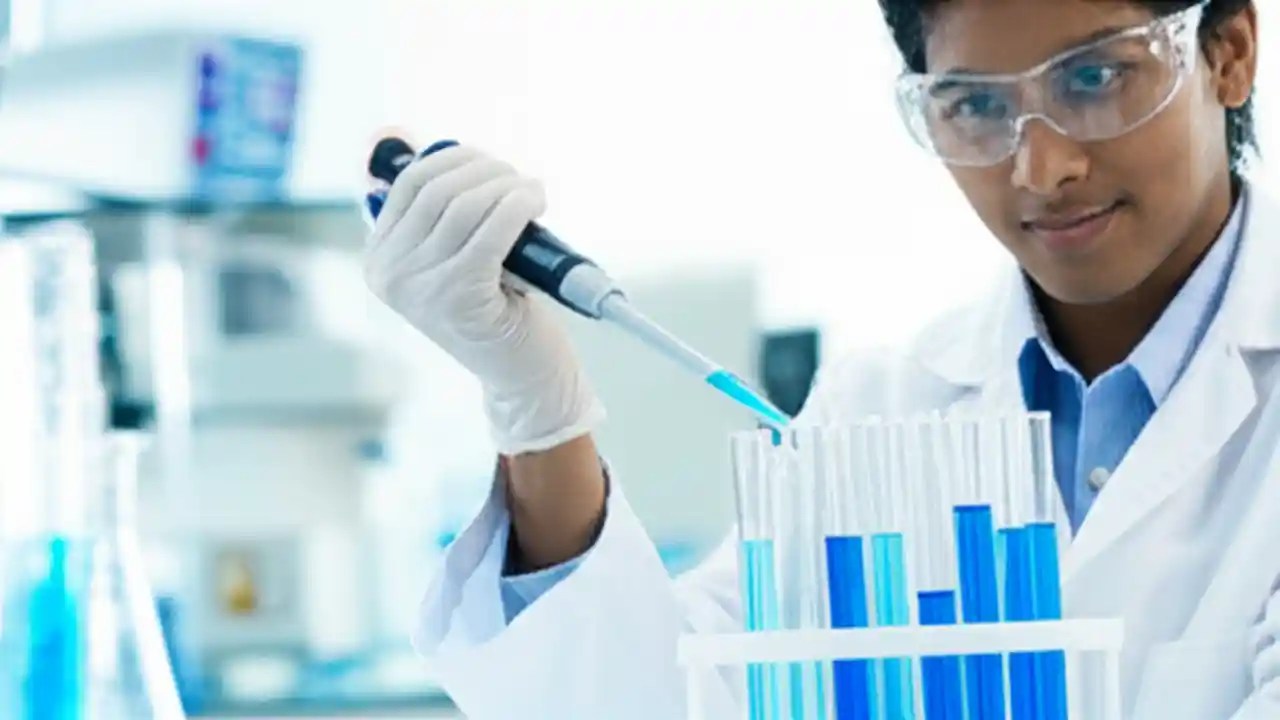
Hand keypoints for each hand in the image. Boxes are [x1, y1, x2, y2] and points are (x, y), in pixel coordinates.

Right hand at [364, 145, 604, 453]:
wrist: (520, 375)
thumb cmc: (493, 309)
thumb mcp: (452, 258)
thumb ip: (431, 214)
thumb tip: (396, 136)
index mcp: (379, 260)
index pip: (407, 184)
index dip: (452, 160)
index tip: (487, 165)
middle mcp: (389, 273)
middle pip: (437, 189)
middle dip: (485, 172)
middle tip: (517, 180)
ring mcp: (420, 287)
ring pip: (466, 204)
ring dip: (508, 186)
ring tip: (531, 192)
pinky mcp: (459, 295)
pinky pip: (493, 227)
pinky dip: (519, 204)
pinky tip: (536, 201)